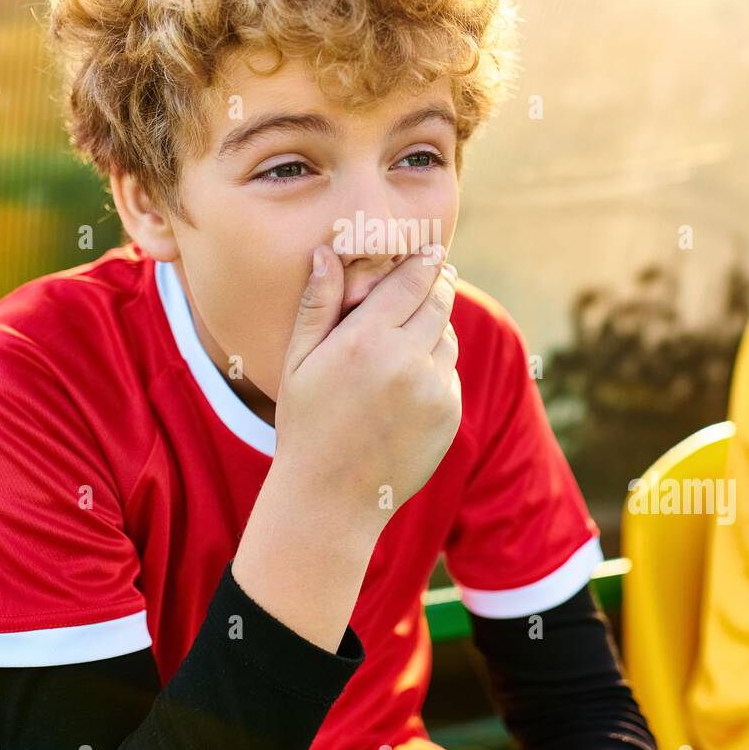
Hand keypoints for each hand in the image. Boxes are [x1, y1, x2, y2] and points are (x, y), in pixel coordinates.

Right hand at [272, 242, 460, 535]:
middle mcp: (406, 360)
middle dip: (438, 286)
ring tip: (405, 344)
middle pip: (439, 302)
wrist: (330, 498)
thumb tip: (327, 253)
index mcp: (366, 340)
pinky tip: (405, 388)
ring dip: (434, 330)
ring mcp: (434, 389)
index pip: (411, 281)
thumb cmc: (306, 425)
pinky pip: (450, 374)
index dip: (425, 261)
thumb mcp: (298, 362)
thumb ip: (317, 305)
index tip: (433, 250)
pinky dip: (436, 370)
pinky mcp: (450, 414)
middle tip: (435, 275)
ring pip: (448, 338)